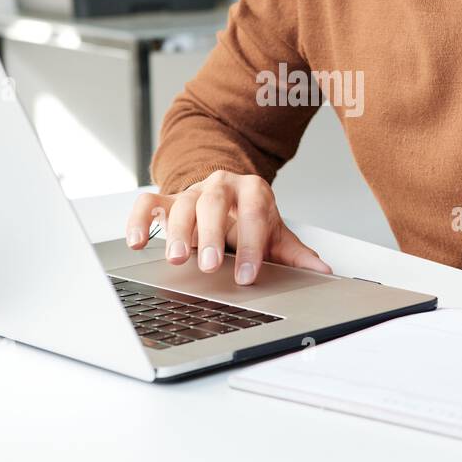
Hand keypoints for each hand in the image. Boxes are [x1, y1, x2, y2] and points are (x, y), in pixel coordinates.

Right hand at [124, 170, 331, 285]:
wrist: (229, 197)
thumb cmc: (251, 220)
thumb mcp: (275, 235)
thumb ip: (296, 255)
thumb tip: (324, 273)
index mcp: (254, 191)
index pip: (255, 214)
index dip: (252, 245)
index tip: (248, 275)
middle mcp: (222, 186)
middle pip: (214, 204)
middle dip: (210, 235)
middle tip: (208, 265)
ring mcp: (192, 191)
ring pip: (181, 204)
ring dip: (175, 232)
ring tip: (174, 258)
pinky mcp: (166, 200)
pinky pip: (148, 203)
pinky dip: (140, 220)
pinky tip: (138, 242)